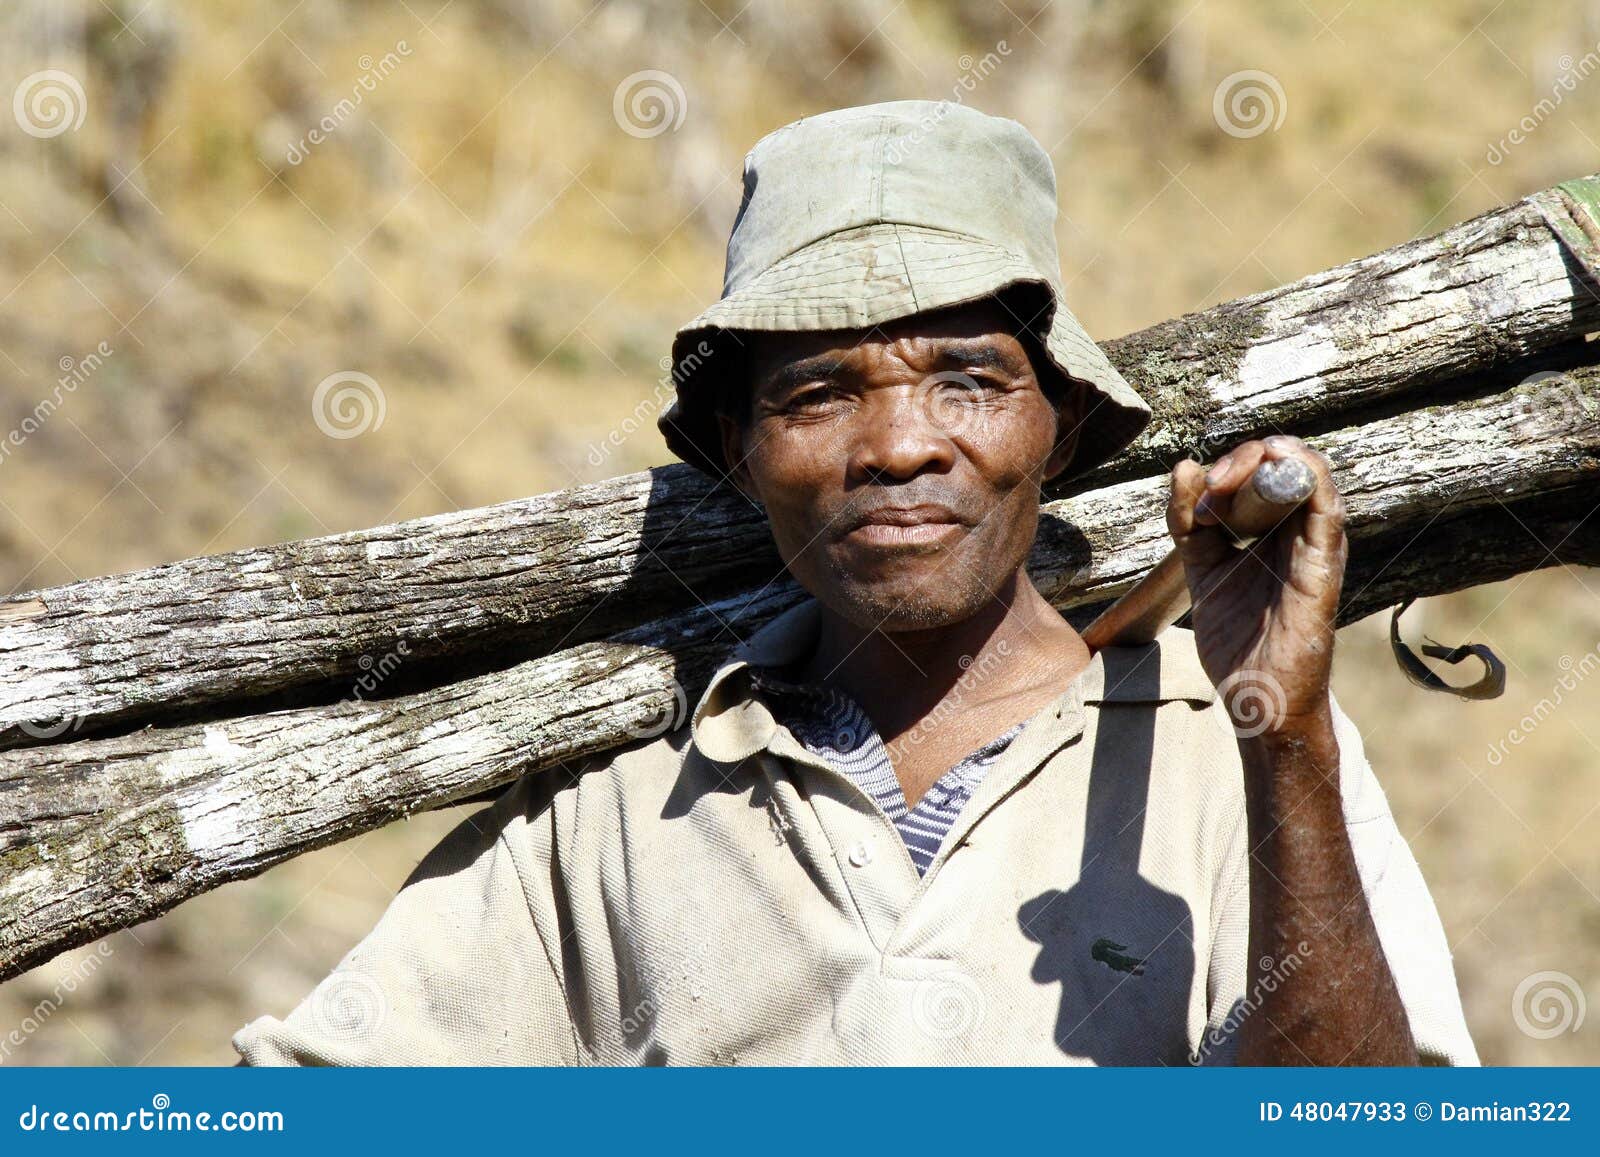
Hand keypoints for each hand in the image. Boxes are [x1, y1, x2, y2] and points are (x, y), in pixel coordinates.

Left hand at [1166, 434, 1346, 736]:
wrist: (1255, 697)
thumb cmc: (1237, 640)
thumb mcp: (1203, 570)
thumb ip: (1190, 524)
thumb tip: (1184, 466)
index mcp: (1271, 533)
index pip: (1259, 473)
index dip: (1228, 466)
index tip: (1194, 487)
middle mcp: (1297, 532)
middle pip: (1280, 466)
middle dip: (1241, 460)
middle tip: (1209, 485)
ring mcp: (1313, 544)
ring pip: (1306, 472)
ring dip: (1265, 458)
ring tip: (1226, 478)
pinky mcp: (1324, 560)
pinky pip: (1326, 502)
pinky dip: (1305, 470)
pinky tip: (1276, 457)